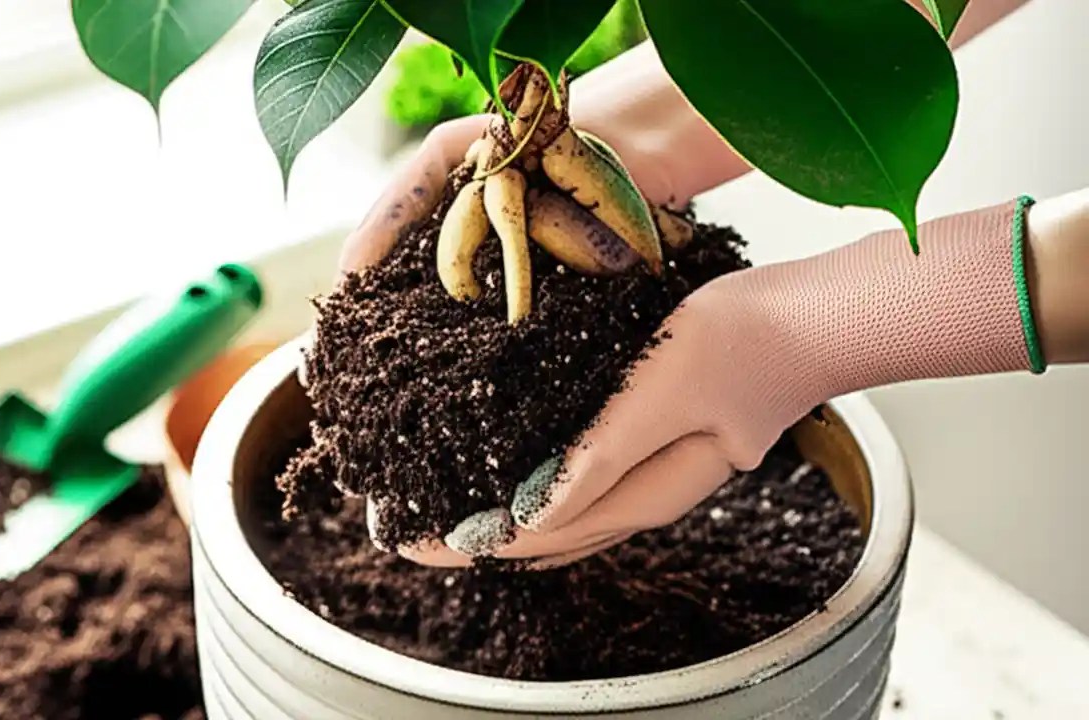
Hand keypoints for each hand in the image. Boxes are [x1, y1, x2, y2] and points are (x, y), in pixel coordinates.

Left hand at [402, 197, 1040, 567]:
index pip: (539, 533)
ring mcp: (655, 471)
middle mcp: (647, 492)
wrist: (808, 319)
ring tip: (448, 517)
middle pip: (546, 536)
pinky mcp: (657, 443)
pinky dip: (537, 493)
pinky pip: (583, 486)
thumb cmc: (742, 345)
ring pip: (563, 518)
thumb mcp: (661, 394)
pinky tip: (516, 479)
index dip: (472, 543)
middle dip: (477, 542)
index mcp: (645, 489)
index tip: (410, 543)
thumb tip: (535, 518)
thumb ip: (602, 458)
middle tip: (410, 538)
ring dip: (504, 522)